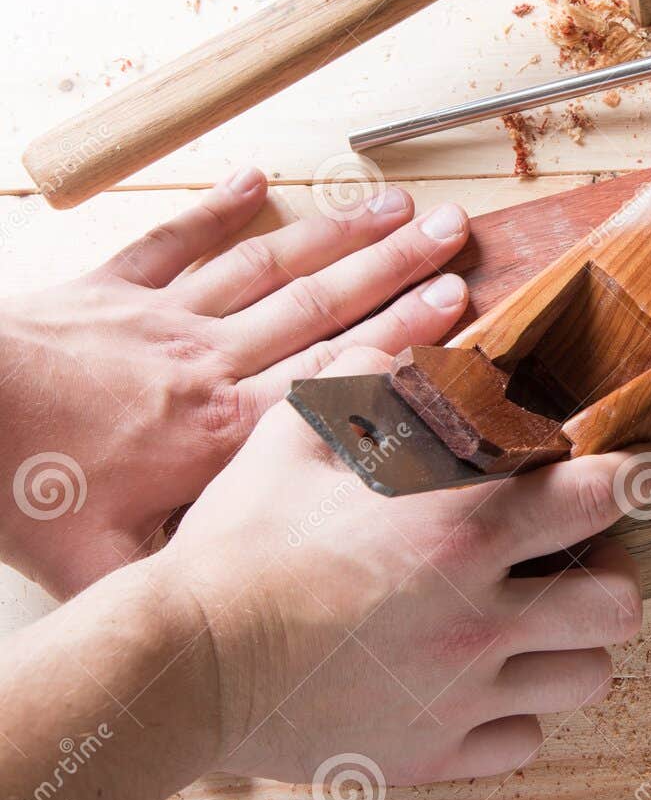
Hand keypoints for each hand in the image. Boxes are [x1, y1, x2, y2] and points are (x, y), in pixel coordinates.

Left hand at [0, 168, 472, 597]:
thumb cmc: (15, 489)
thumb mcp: (97, 563)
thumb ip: (177, 579)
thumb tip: (234, 619)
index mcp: (220, 428)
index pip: (335, 372)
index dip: (404, 332)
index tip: (457, 298)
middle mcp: (207, 359)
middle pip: (320, 304)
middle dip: (394, 265)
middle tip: (453, 229)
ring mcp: (161, 315)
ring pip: (267, 266)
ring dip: (334, 232)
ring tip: (392, 204)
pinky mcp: (109, 287)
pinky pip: (174, 242)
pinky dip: (217, 210)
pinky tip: (256, 180)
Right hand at [162, 346, 643, 785]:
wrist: (180, 663)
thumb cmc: (240, 542)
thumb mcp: (298, 435)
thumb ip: (367, 383)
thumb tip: (408, 352)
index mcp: (462, 527)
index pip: (603, 493)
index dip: (634, 476)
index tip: (638, 472)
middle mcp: (483, 615)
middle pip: (620, 601)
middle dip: (610, 573)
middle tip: (574, 559)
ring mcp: (464, 692)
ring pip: (587, 678)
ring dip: (571, 647)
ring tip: (533, 625)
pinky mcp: (433, 752)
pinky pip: (523, 740)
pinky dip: (514, 714)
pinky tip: (480, 685)